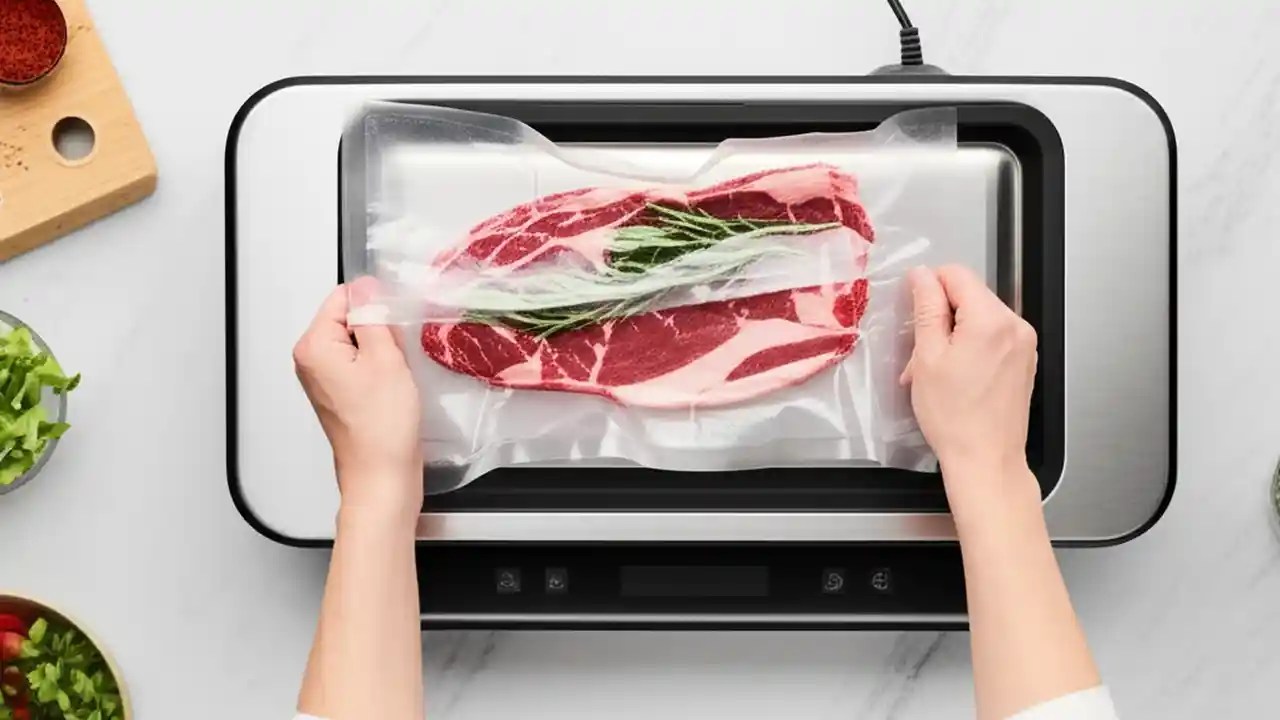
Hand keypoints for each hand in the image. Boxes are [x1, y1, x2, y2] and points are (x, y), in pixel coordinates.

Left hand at [293, 282, 422, 519]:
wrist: (382, 475)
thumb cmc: (382, 425)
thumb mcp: (385, 357)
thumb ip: (373, 316)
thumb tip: (366, 288)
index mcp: (314, 346)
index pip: (343, 298)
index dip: (374, 307)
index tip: (391, 330)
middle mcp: (311, 361)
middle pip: (350, 319)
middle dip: (379, 331)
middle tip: (392, 360)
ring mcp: (324, 379)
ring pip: (360, 342)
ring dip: (383, 352)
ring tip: (392, 378)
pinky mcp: (340, 394)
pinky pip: (362, 364)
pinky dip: (381, 369)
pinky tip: (391, 389)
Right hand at [901, 266, 1038, 512]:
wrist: (986, 459)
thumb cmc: (955, 417)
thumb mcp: (928, 357)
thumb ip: (926, 308)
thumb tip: (922, 276)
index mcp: (991, 320)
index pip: (957, 275)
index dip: (929, 287)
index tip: (913, 313)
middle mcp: (1016, 326)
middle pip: (970, 296)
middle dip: (940, 317)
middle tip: (920, 354)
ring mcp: (1024, 344)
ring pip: (979, 318)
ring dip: (953, 335)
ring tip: (934, 371)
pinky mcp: (1024, 361)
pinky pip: (992, 338)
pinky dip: (970, 348)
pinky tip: (954, 376)